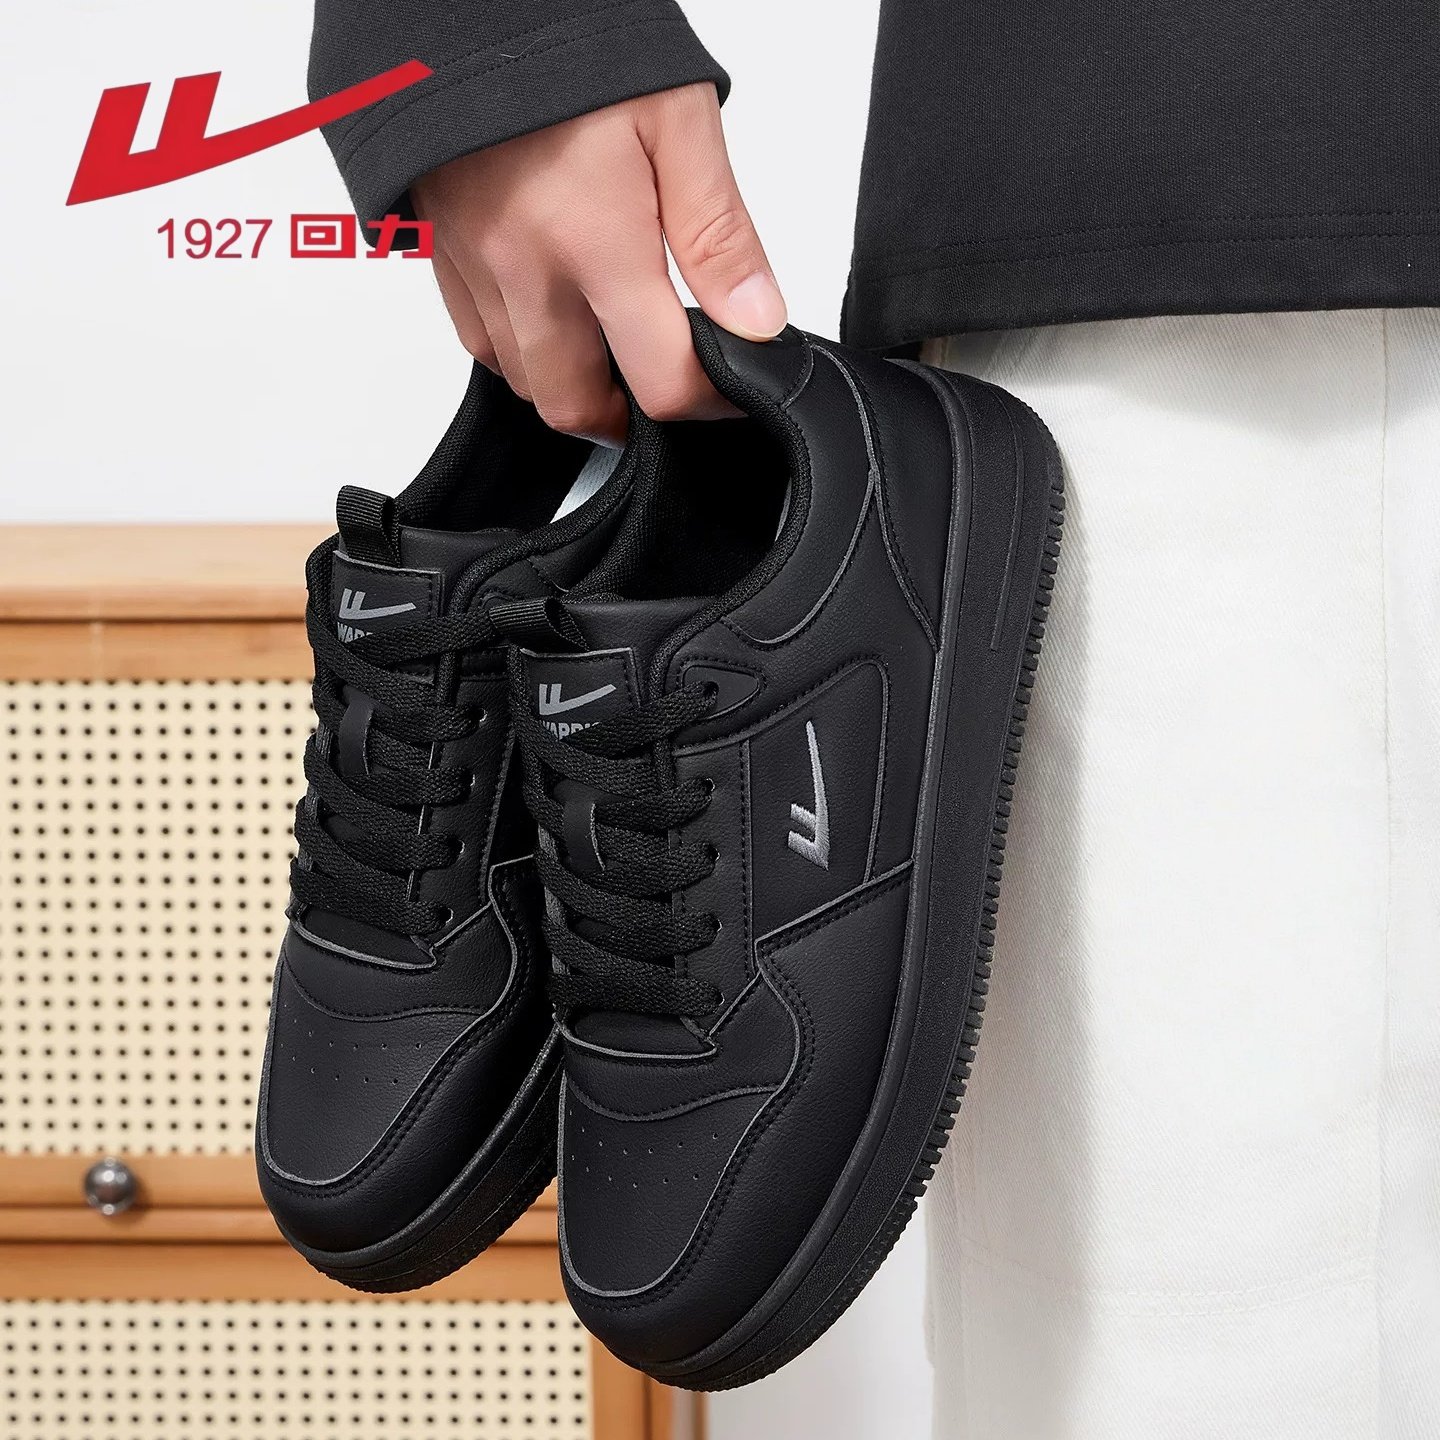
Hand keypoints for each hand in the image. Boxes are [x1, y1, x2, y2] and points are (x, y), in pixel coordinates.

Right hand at [412, 83, 785, 442]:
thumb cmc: (570, 39)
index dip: (707, 403)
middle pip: (575, 406)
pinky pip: (478, 339)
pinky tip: (554, 313)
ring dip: (573, 385)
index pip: (659, 381)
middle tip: (663, 390)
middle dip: (627, 418)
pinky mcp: (440, 248)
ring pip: (522, 380)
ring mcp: (475, 264)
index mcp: (595, 242)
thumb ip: (718, 234)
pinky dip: (520, 350)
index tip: (731, 388)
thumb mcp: (677, 119)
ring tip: (614, 350)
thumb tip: (758, 321)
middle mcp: (526, 269)